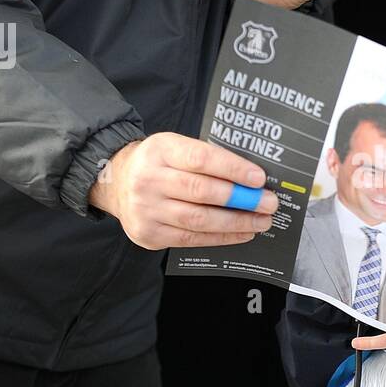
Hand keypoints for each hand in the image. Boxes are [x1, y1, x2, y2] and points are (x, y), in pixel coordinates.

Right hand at [88, 132, 279, 250]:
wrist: (117, 182)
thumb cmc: (159, 164)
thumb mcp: (176, 147)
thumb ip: (208, 158)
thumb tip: (253, 178)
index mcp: (161, 150)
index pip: (201, 158)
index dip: (232, 169)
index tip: (259, 178)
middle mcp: (149, 179)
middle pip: (202, 192)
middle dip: (241, 199)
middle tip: (269, 203)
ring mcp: (146, 209)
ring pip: (199, 220)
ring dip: (236, 223)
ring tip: (261, 221)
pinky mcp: (148, 233)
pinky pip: (191, 239)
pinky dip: (221, 237)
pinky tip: (241, 233)